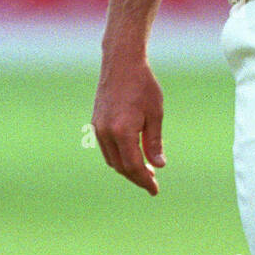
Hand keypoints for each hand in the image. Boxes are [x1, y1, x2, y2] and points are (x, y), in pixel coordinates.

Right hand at [92, 49, 166, 195]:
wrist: (121, 63)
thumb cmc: (143, 86)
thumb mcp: (155, 114)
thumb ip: (154, 142)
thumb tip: (158, 166)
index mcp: (122, 131)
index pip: (133, 166)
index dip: (145, 180)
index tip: (155, 190)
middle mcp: (106, 133)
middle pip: (121, 167)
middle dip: (136, 177)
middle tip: (152, 183)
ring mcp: (98, 128)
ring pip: (111, 160)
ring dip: (127, 168)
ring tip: (145, 171)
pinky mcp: (96, 123)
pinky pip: (106, 149)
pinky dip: (118, 157)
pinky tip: (132, 156)